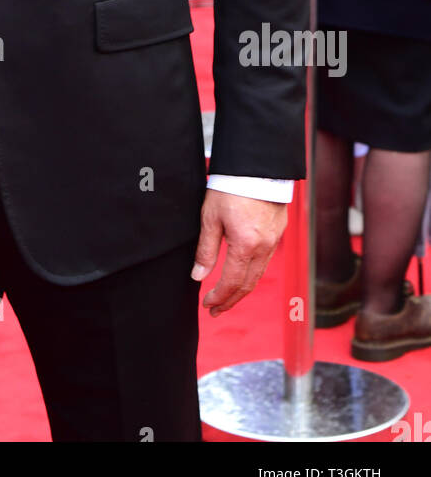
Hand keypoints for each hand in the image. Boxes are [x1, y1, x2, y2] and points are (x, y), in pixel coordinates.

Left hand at [192, 191, 287, 316]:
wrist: (257, 165)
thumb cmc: (230, 187)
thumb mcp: (210, 217)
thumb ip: (206, 250)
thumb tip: (198, 277)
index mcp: (245, 246)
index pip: (231, 283)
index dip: (218, 298)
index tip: (207, 305)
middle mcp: (264, 248)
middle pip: (247, 285)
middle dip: (230, 300)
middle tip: (216, 310)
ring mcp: (274, 240)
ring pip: (258, 274)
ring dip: (242, 289)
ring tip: (228, 297)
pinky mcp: (278, 231)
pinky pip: (266, 260)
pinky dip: (253, 273)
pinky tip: (243, 274)